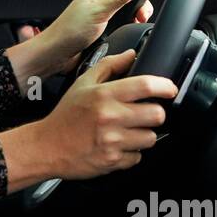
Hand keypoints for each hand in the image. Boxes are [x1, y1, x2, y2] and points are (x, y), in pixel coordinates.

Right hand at [8, 48, 176, 187]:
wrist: (46, 146)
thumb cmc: (65, 116)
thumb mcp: (83, 83)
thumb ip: (109, 66)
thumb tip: (131, 56)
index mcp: (104, 95)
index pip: (146, 86)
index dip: (165, 86)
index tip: (169, 89)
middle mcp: (110, 117)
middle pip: (157, 114)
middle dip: (156, 114)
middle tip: (146, 113)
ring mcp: (112, 141)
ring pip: (151, 138)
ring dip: (144, 135)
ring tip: (129, 131)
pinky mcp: (112, 160)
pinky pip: (138, 157)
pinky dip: (132, 153)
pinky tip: (119, 145)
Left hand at [33, 0, 164, 74]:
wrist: (56, 54)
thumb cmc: (69, 31)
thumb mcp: (98, 11)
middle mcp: (99, 0)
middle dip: (140, 1)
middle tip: (143, 13)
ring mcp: (100, 14)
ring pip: (125, 8)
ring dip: (134, 14)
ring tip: (137, 21)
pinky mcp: (101, 28)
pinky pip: (120, 22)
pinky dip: (128, 24)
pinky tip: (129, 29)